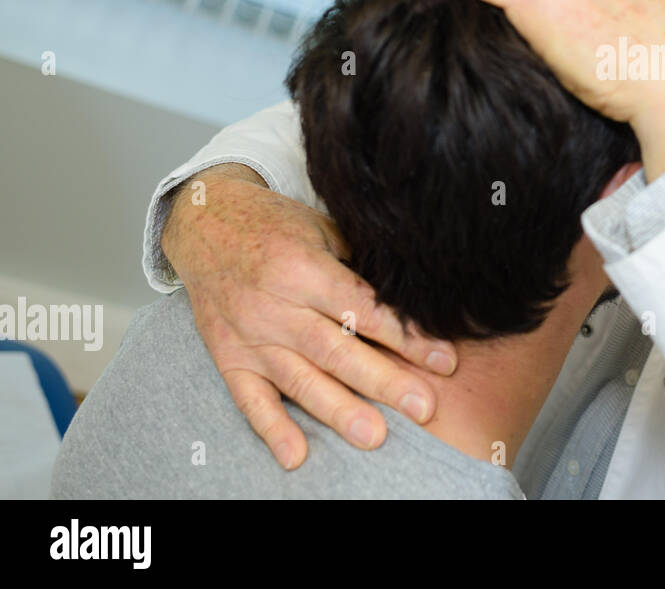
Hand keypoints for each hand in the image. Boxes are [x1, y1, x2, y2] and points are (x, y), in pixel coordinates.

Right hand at [160, 163, 458, 468]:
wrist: (205, 224)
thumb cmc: (275, 226)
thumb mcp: (322, 230)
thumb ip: (359, 268)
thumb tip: (411, 304)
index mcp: (302, 269)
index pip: (362, 310)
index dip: (405, 337)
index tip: (443, 360)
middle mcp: (275, 307)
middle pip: (337, 350)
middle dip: (383, 381)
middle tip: (423, 407)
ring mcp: (250, 337)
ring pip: (300, 380)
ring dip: (339, 410)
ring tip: (374, 436)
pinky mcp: (229, 358)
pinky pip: (250, 399)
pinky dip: (272, 429)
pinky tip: (297, 456)